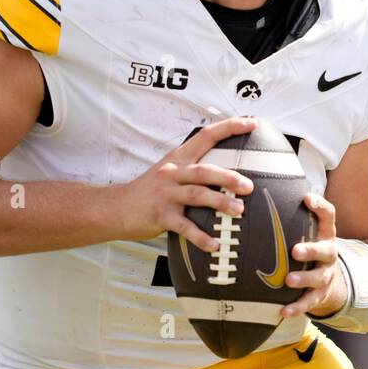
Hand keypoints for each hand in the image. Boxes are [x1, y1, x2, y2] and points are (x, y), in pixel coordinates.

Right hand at [113, 117, 256, 251]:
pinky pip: (184, 227)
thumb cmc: (151, 191)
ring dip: (219, 202)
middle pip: (204, 171)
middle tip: (249, 186)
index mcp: (178, 158)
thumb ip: (194, 170)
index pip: (206, 136)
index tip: (252, 123)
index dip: (229, 127)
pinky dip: (200, 237)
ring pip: (196, 195)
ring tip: (238, 210)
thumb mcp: (170, 172)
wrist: (115, 208)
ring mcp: (166, 194)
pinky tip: (214, 245)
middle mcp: (172, 173)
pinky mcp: (160, 216)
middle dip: (228, 177)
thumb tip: (231, 172)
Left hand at [280, 192, 349, 318]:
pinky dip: (297, 307)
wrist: (328, 280)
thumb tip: (255, 192)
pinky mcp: (319, 294)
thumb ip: (290, 218)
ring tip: (289, 280)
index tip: (306, 198)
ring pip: (318, 277)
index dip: (319, 206)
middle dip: (311, 250)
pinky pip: (309, 302)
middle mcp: (329, 253)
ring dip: (304, 278)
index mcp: (325, 233)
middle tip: (295, 250)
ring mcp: (325, 275)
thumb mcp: (306, 231)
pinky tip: (283, 311)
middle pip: (325, 250)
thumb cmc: (308, 248)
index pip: (328, 215)